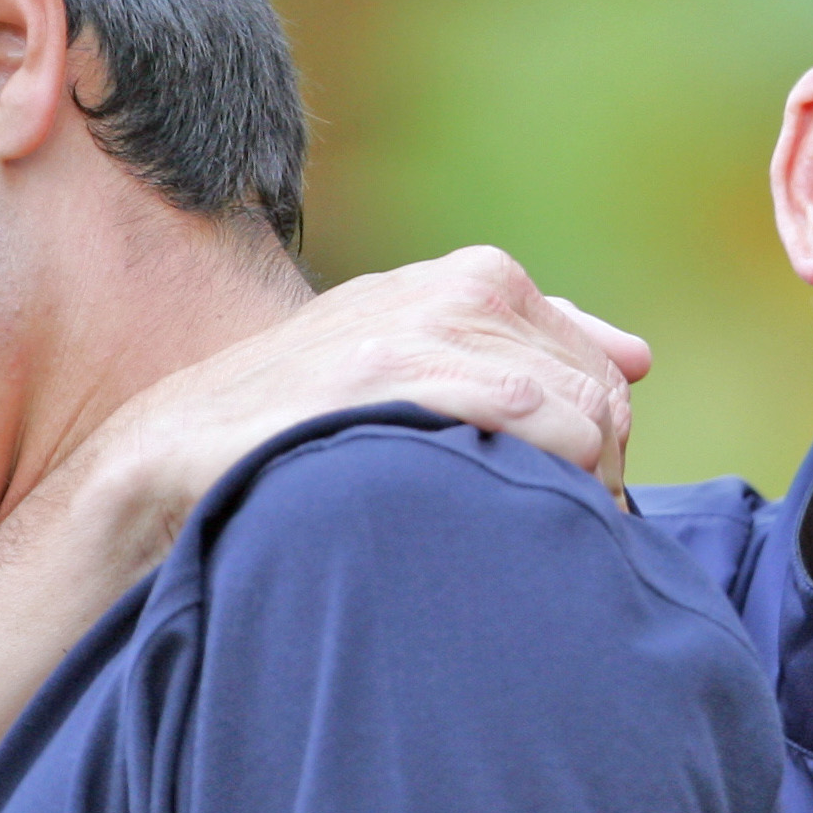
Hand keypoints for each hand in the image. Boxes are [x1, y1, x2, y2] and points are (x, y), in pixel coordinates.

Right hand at [83, 246, 651, 554]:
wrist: (176, 453)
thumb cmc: (306, 422)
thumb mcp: (414, 362)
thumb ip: (527, 346)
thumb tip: (637, 358)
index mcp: (473, 278)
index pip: (598, 366)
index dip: (598, 444)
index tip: (566, 500)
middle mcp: (458, 289)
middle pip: (600, 393)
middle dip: (597, 471)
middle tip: (552, 531)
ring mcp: (423, 329)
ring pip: (577, 409)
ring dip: (574, 484)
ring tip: (529, 533)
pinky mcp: (390, 377)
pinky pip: (523, 414)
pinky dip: (540, 470)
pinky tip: (503, 514)